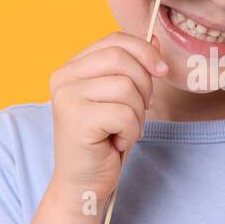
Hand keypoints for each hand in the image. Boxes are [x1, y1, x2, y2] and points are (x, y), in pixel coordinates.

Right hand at [49, 32, 167, 201]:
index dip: (145, 51)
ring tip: (124, 130)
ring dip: (137, 114)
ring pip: (126, 87)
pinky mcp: (75, 119)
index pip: (115, 40)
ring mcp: (66, 97)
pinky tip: (117, 142)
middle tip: (142, 110)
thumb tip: (155, 39)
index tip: (161, 70)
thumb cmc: (104, 141)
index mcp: (72, 67)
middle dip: (144, 84)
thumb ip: (133, 67)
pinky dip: (131, 131)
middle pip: (121, 58)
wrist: (84, 184)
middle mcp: (63, 77)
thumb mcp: (122, 98)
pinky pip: (124, 113)